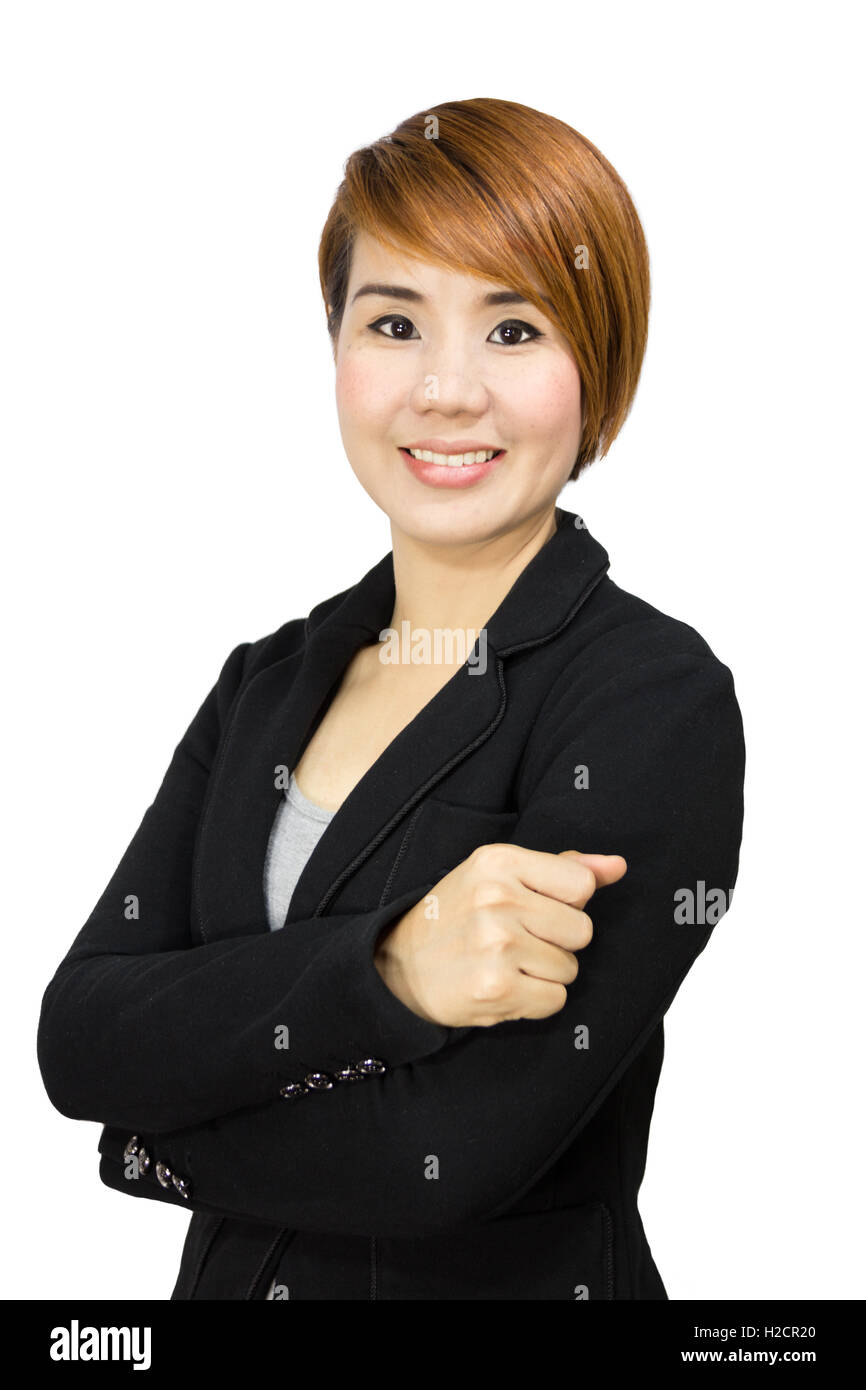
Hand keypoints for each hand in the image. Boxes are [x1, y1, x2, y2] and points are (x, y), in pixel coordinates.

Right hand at [373, 845, 626, 1027]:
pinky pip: (555, 1000)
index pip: (581, 885)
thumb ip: (562, 869)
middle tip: (516, 941)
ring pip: (570, 968)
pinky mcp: (496, 987)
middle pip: (582, 930)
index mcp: (498, 860)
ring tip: (505, 964)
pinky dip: (535, 1001)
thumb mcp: (500, 876)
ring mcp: (496, 943)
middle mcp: (497, 897)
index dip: (567, 903)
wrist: (398, 965)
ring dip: (545, 974)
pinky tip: (504, 987)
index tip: (534, 908)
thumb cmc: (459, 916)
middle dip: (557, 942)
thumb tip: (618, 866)